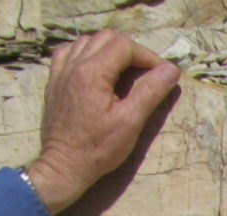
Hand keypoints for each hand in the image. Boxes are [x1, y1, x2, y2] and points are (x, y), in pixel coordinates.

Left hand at [25, 32, 179, 214]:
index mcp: (93, 73)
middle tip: (146, 72)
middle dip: (130, 51)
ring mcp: (61, 71)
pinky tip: (96, 68)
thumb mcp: (131, 122)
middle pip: (106, 38)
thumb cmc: (99, 148)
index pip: (124, 47)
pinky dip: (86, 53)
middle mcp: (74, 65)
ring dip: (109, 50)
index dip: (147, 57)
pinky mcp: (55, 80)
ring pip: (87, 41)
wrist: (64, 165)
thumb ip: (150, 91)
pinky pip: (69, 52)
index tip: (162, 74)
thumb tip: (171, 70)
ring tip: (124, 70)